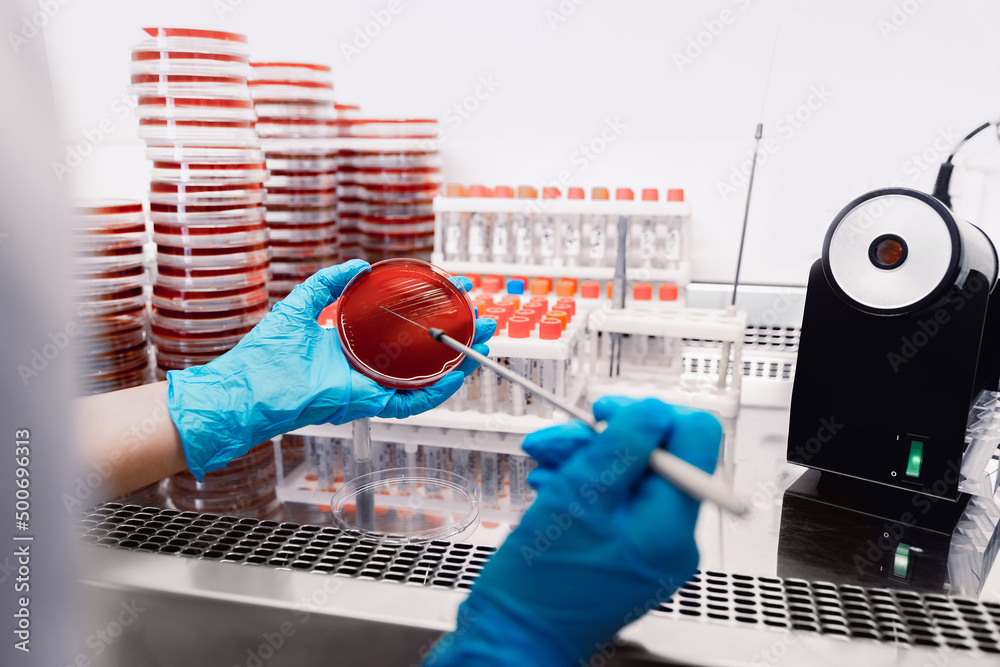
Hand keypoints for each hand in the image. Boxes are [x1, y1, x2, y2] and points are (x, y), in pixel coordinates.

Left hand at [167, 260, 495, 479]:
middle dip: (457, 335)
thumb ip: (328, 283)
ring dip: (458, 361)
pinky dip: (436, 391)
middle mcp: (369, 367)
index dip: (431, 308)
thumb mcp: (300, 305)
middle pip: (424, 352)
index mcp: (356, 346)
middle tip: (483, 317)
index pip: (404, 327)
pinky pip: (410, 402)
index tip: (453, 288)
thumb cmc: (265, 355)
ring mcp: (371, 386)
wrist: (247, 388)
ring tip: (483, 342)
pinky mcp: (368, 403)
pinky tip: (458, 374)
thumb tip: (360, 264)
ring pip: (426, 377)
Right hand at [426, 397, 720, 666]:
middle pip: (657, 457)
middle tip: (561, 441)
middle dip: (603, 442)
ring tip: (547, 467)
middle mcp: (673, 539)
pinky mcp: (631, 556)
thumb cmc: (541, 581)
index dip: (649, 416)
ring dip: (586, 462)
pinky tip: (553, 489)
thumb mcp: (580, 494)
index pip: (696, 438)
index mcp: (671, 524)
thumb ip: (624, 444)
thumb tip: (655, 410)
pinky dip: (585, 489)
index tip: (609, 415)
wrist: (516, 635)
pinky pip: (619, 506)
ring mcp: (653, 550)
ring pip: (631, 479)